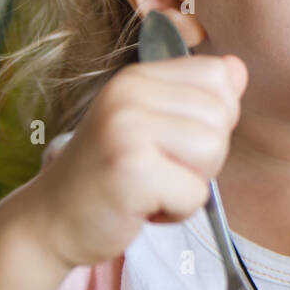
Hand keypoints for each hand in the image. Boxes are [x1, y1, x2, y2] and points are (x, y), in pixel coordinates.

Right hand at [29, 54, 247, 269]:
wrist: (52, 221)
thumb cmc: (110, 173)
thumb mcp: (151, 123)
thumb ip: (196, 95)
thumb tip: (238, 68)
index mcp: (137, 77)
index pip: (218, 76)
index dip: (214, 116)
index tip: (175, 140)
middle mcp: (129, 94)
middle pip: (221, 117)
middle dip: (204, 157)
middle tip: (159, 170)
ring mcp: (126, 129)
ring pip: (213, 151)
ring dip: (192, 183)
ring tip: (153, 187)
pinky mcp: (130, 171)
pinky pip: (196, 193)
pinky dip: (178, 211)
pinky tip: (142, 207)